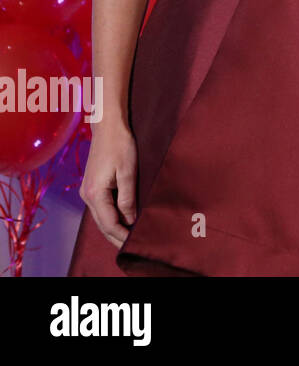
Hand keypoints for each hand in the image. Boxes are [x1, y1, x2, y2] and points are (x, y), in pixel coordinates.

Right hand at [79, 120, 137, 248]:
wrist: (108, 127)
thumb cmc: (120, 145)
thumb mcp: (128, 171)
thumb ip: (128, 197)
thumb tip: (130, 219)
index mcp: (95, 193)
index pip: (109, 223)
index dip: (122, 235)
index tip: (135, 244)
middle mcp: (87, 196)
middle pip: (102, 224)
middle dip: (117, 236)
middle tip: (133, 247)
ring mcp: (87, 192)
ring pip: (101, 218)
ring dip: (114, 228)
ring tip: (130, 237)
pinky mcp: (92, 187)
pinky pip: (101, 208)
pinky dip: (111, 217)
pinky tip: (124, 220)